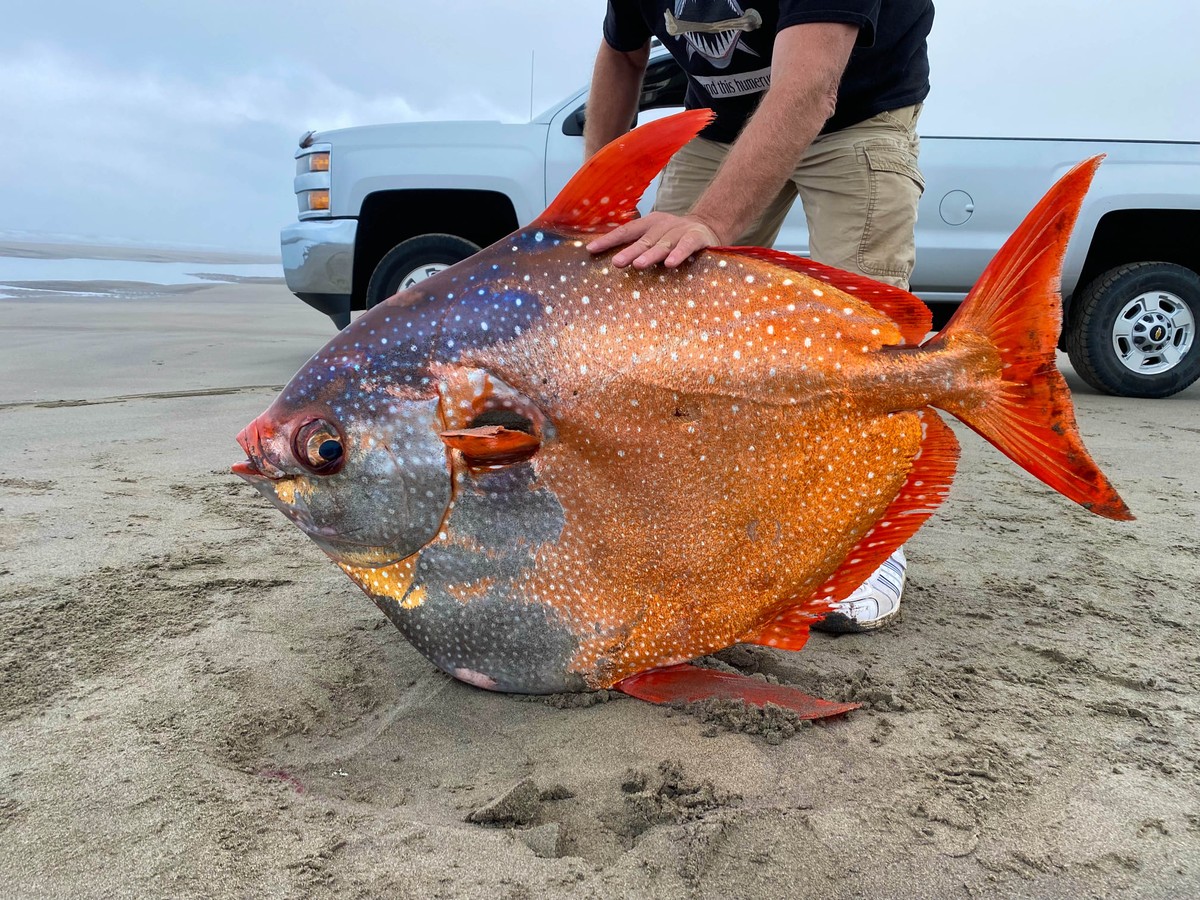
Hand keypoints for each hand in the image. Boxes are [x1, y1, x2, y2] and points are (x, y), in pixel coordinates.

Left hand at [586, 211, 721, 268]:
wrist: (708, 227)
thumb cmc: (674, 238)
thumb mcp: (655, 237)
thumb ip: (638, 245)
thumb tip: (610, 261)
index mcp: (648, 224)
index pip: (626, 231)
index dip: (609, 240)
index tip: (591, 250)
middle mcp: (662, 225)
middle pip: (643, 240)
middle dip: (629, 251)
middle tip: (616, 263)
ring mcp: (679, 230)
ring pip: (663, 244)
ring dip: (650, 255)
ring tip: (638, 265)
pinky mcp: (696, 237)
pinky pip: (686, 246)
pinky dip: (678, 254)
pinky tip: (670, 264)